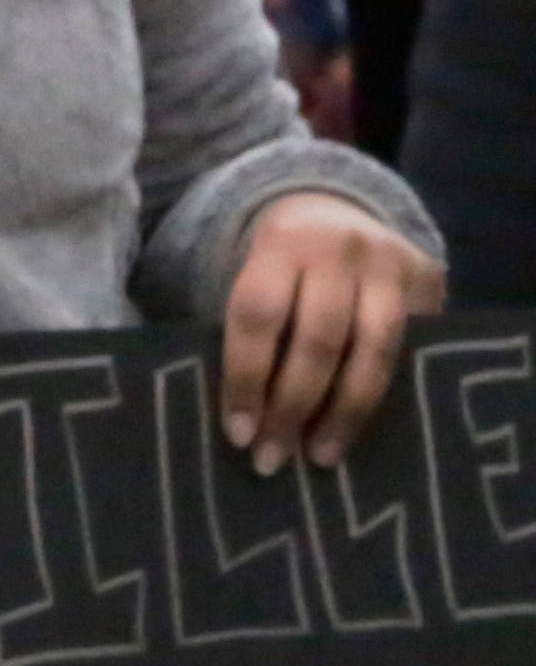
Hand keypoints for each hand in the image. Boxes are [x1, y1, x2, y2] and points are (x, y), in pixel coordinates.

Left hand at [222, 189, 437, 476]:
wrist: (335, 207)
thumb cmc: (278, 260)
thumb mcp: (252, 271)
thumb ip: (247, 326)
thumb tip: (238, 417)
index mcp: (280, 243)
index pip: (259, 317)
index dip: (245, 378)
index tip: (238, 434)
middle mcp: (340, 251)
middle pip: (317, 341)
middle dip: (292, 407)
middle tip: (273, 459)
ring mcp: (391, 266)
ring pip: (374, 353)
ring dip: (345, 413)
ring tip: (321, 456)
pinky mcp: (428, 282)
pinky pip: (410, 351)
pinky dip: (386, 393)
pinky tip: (363, 428)